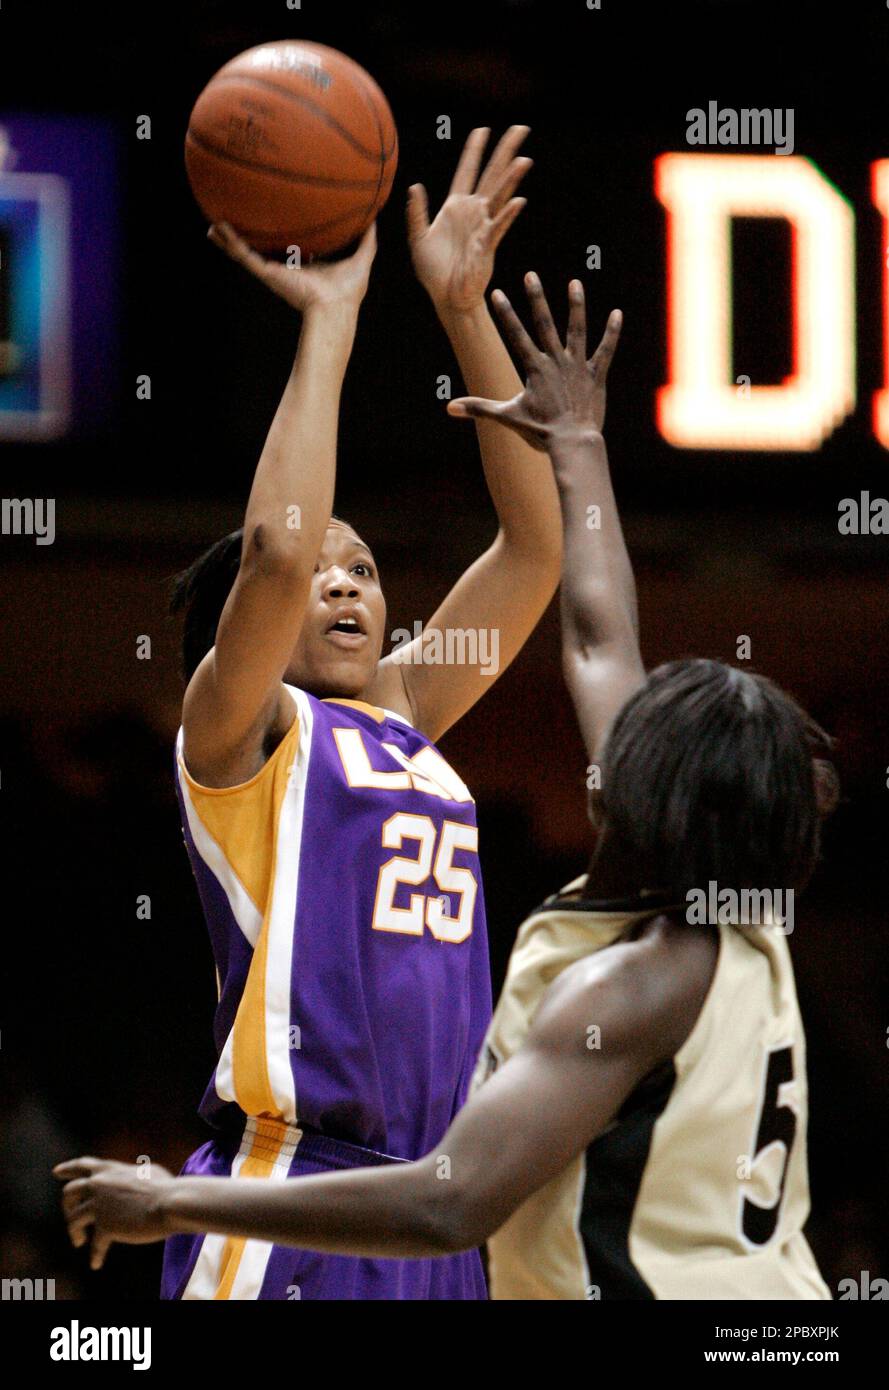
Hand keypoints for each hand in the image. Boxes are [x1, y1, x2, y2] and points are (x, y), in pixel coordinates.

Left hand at [54, 1156, 174, 1269]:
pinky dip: (96, 1255)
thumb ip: (132, 1175)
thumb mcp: (147, 1172)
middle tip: (71, 1215)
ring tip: (79, 1240)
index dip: (67, 1169)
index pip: (82, 1165)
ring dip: (74, 1232)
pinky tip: (96, 1263)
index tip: (56, 1172)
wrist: (170, 1203)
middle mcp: (99, 1185)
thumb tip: (132, 1177)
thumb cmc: (166, 1187)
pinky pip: (95, 1245)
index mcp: (109, 1170)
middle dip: (67, 1205)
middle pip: (69, 1193)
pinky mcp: (105, 1227)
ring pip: (73, 1220)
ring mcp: (100, 1206)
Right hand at [208, 220, 376, 313]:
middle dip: (249, 238)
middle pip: (263, 249)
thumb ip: (368, 237)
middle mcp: (286, 269)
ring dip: (229, 240)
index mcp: (304, 266)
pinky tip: (216, 229)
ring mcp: (275, 272)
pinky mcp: (269, 274)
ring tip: (213, 224)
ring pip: (246, 252)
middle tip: (234, 221)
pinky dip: (229, 243)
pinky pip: (244, 255)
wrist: (335, 308)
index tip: (270, 222)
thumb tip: (374, 215)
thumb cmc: (348, 291)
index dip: (279, 236)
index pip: (288, 248)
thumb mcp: (362, 258)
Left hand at [408, 126, 530, 315]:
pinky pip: (498, 227)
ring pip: (499, 196)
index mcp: (455, 207)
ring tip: (524, 159)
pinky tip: (518, 201)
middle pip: (492, 175)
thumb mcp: (418, 238)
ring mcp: (482, 227)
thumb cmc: (434, 271)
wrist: (447, 297)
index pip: (467, 171)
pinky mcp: (487, 246)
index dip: (474, 150)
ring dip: (511, 179)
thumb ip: (416, 212)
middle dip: (505, 151)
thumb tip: (415, 185)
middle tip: (521, 129)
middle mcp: (473, 212)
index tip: (483, 129)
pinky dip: (507, 214)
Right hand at [447, 274, 621, 448]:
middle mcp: (556, 362)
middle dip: (536, 298)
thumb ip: (479, 408)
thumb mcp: (507, 417)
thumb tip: (449, 409)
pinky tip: (617, 313)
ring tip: (575, 283)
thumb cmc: (540, 432)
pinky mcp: (595, 375)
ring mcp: (577, 367)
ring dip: (575, 306)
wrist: (572, 443)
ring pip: (576, 330)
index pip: (516, 336)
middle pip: (545, 324)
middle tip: (531, 275)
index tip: (496, 293)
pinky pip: (605, 350)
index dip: (505, 314)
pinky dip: (612, 332)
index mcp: (535, 369)